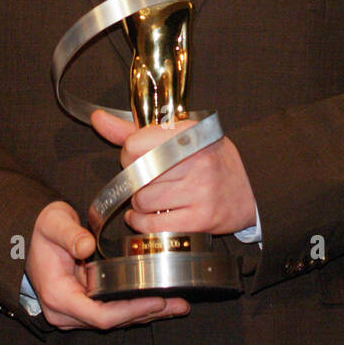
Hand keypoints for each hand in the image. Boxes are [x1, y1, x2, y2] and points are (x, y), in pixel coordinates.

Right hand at [24, 200, 189, 329]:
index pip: (100, 315)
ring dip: (147, 314)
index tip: (156, 300)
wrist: (33, 237)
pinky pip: (114, 312)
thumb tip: (86, 245)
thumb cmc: (43, 230)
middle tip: (178, 304)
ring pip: (116, 321)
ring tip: (178, 305)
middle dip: (147, 313)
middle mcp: (66, 312)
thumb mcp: (52, 224)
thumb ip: (68, 234)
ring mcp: (75, 313)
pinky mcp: (85, 307)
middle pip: (112, 322)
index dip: (130, 311)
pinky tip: (161, 302)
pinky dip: (137, 307)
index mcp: (58, 295)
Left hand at [90, 110, 256, 235]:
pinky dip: (145, 224)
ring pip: (142, 201)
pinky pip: (153, 226)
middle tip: (152, 180)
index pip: (133, 145)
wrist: (246, 192)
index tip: (141, 158)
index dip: (130, 155)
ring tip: (157, 198)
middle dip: (136, 181)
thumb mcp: (176, 137)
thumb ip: (132, 131)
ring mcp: (200, 191)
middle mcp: (197, 160)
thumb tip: (97, 119)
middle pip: (136, 176)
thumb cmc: (206, 161)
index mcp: (188, 134)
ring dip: (141, 204)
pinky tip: (153, 216)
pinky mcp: (200, 219)